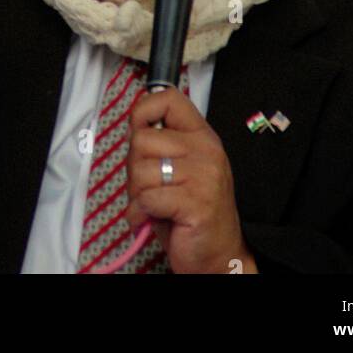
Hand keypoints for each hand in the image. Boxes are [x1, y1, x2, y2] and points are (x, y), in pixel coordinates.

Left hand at [125, 86, 256, 274]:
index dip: (143, 110)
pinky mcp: (196, 202)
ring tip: (151, 205)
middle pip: (141, 139)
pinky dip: (139, 213)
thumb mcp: (180, 169)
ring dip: (136, 194)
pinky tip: (149, 219)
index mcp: (201, 136)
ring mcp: (204, 175)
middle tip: (148, 187)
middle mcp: (205, 150)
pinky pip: (146, 197)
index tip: (139, 130)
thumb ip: (161, 145)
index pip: (168, 98)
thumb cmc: (191, 213)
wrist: (220, 254)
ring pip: (140, 170)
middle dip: (133, 168)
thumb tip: (132, 128)